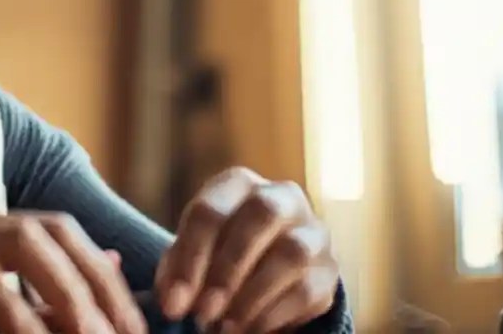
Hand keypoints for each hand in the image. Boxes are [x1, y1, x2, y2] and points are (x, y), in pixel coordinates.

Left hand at [154, 167, 338, 332]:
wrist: (268, 268)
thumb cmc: (219, 252)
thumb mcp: (193, 252)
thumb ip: (178, 271)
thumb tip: (173, 302)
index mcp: (238, 184)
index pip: (211, 210)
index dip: (190, 258)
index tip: (173, 303)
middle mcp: (281, 197)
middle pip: (261, 215)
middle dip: (228, 268)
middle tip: (204, 311)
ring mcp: (312, 230)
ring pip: (291, 253)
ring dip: (252, 296)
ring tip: (224, 326)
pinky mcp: (328, 268)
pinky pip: (307, 290)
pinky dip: (272, 314)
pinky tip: (248, 328)